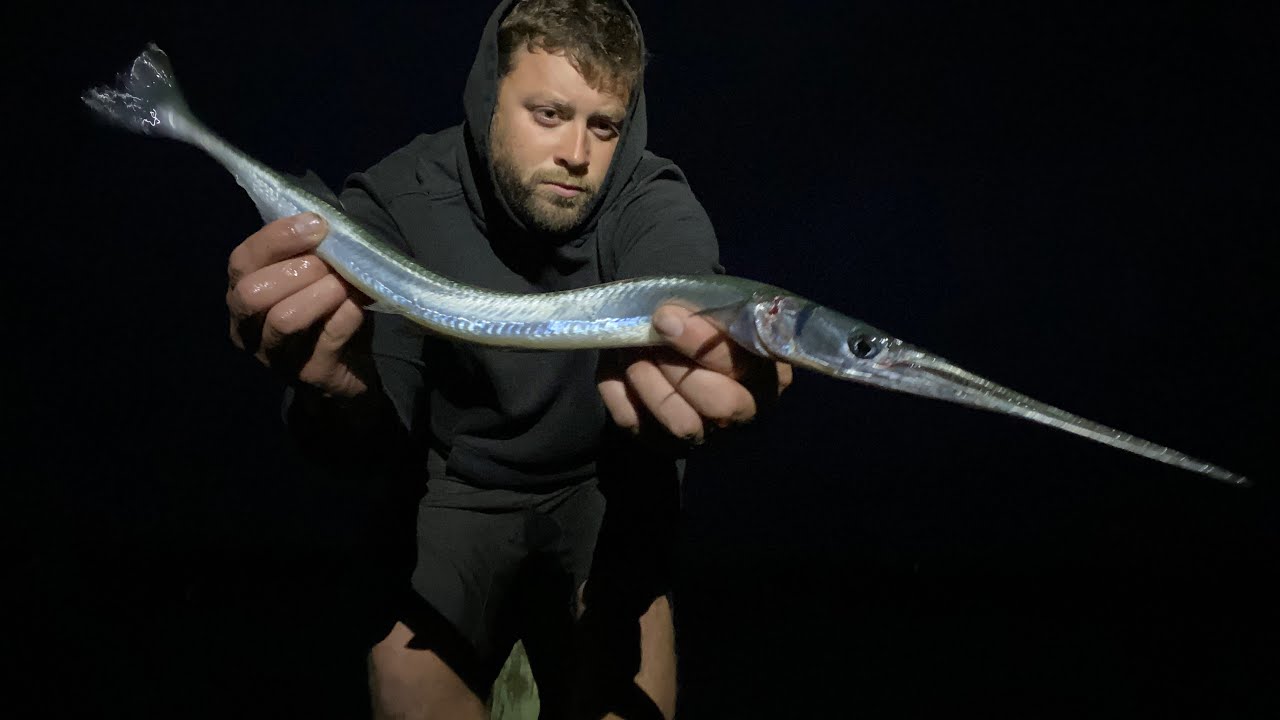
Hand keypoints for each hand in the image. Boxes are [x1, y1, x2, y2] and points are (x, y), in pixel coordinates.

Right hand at [226, 212, 374, 398]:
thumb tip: (322, 222)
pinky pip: (328, 338)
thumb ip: (308, 252)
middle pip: (251, 294)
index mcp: (242, 297)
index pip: (242, 261)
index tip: (316, 225)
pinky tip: (359, 304)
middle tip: (328, 264)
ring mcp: (277, 358)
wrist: (351, 368)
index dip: (277, 238)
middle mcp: (249, 329)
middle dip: (296, 270)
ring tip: (344, 283)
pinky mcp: (311, 374)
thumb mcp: (310, 278)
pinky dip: (347, 313)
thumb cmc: (326, 312)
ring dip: (321, 292)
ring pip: (284, 319)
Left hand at [597, 304, 793, 443]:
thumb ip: (705, 313)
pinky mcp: (665, 445)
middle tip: (651, 338)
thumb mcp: (711, 308)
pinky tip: (620, 368)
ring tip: (632, 351)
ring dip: (647, 379)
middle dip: (677, 367)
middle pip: (721, 404)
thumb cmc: (698, 319)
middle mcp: (746, 412)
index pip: (742, 366)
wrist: (666, 335)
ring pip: (683, 423)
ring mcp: (707, 434)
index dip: (701, 342)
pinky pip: (638, 425)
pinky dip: (619, 392)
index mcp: (769, 374)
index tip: (664, 317)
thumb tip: (670, 319)